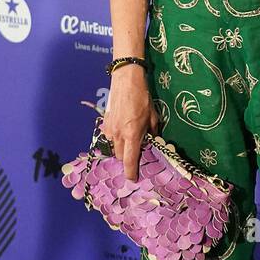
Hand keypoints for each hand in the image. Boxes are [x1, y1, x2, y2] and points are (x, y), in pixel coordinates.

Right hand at [101, 66, 159, 180]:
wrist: (126, 81)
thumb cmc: (142, 98)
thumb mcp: (154, 117)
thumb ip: (153, 133)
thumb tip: (153, 143)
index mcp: (132, 135)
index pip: (129, 160)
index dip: (131, 172)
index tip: (133, 179)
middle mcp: (118, 135)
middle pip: (119, 156)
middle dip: (126, 159)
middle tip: (135, 155)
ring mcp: (109, 129)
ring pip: (113, 147)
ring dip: (120, 149)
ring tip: (129, 143)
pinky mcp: (105, 122)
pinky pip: (108, 137)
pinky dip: (115, 139)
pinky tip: (122, 132)